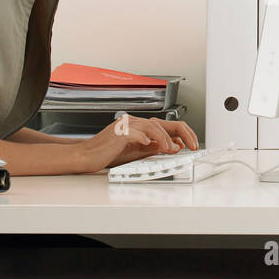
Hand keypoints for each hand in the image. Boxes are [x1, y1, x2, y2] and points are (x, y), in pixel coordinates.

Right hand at [78, 116, 199, 171]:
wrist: (86, 156)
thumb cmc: (108, 154)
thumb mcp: (136, 151)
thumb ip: (153, 147)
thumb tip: (173, 146)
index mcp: (139, 125)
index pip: (166, 125)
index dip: (182, 133)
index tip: (191, 144)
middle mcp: (134, 121)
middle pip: (164, 122)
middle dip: (182, 133)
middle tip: (192, 145)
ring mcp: (126, 125)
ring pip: (153, 126)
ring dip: (165, 139)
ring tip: (171, 150)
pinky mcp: (118, 132)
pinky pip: (135, 132)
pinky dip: (144, 138)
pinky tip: (150, 145)